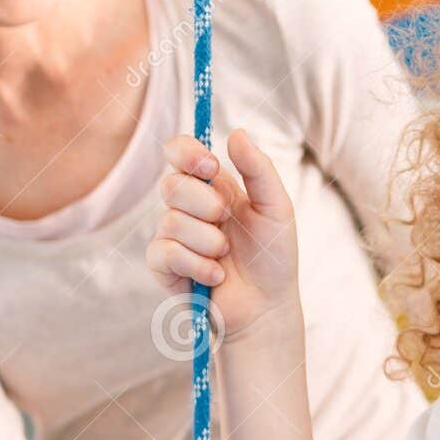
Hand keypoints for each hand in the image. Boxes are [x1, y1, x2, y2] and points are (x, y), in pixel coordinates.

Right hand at [147, 129, 299, 338]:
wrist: (267, 307)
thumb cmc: (273, 257)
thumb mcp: (277, 209)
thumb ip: (260, 170)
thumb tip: (237, 132)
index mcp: (212, 186)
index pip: (179, 151)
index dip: (186, 153)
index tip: (210, 167)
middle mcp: (187, 206)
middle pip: (171, 184)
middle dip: (205, 205)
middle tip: (228, 222)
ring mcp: (172, 235)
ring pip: (171, 221)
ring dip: (208, 242)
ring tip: (226, 257)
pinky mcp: (163, 266)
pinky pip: (165, 253)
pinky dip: (198, 266)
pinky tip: (216, 277)